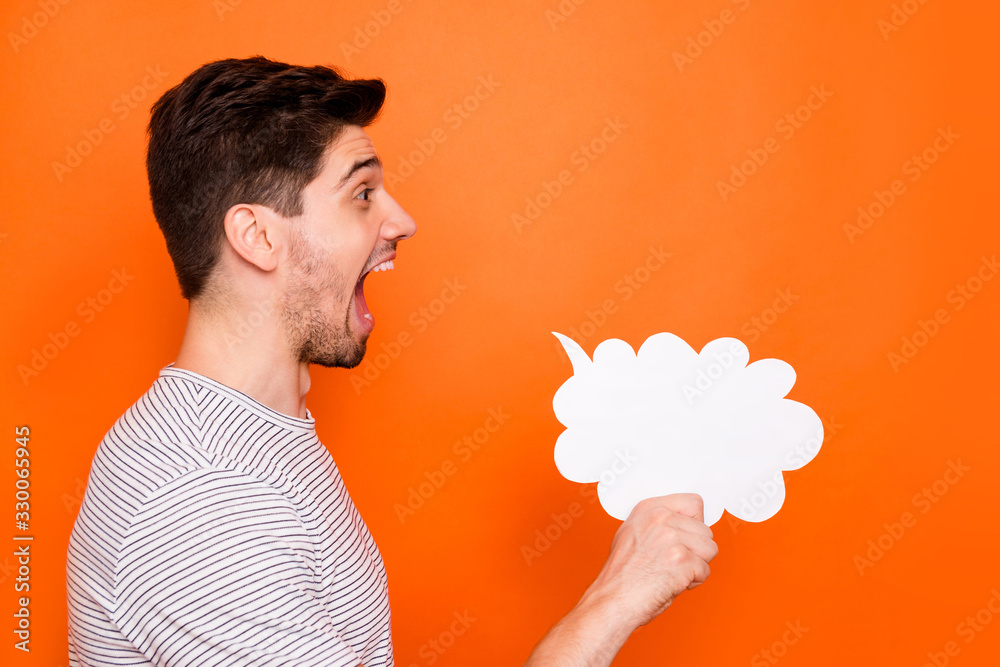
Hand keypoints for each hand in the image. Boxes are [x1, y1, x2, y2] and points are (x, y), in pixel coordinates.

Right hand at [583, 493, 718, 628]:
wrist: (612, 600)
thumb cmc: (620, 576)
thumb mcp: (632, 534)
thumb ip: (658, 524)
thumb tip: (685, 526)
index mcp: (648, 509)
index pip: (693, 503)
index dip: (694, 525)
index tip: (685, 537)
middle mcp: (660, 518)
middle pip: (705, 530)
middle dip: (695, 550)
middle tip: (672, 562)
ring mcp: (670, 538)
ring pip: (710, 549)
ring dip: (696, 566)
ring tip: (672, 572)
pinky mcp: (680, 560)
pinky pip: (705, 571)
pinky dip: (693, 582)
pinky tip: (672, 583)